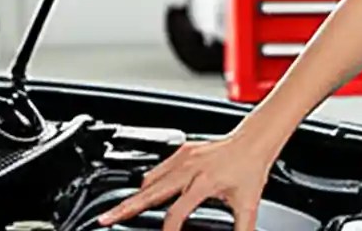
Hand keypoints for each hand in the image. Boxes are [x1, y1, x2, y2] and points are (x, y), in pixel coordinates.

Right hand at [97, 129, 279, 230]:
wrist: (255, 140)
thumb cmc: (251, 167)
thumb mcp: (248, 203)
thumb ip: (243, 228)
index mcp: (203, 182)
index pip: (175, 212)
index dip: (168, 230)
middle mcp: (189, 168)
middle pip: (149, 192)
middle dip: (125, 208)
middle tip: (106, 219)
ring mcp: (183, 157)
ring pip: (150, 178)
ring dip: (135, 194)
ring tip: (120, 209)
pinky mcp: (183, 149)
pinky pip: (158, 167)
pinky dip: (148, 180)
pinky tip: (145, 190)